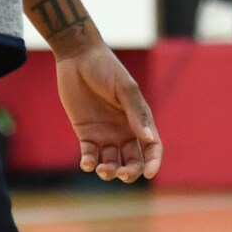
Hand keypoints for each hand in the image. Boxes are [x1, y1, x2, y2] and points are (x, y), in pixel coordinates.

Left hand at [55, 44, 161, 181]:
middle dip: (130, 172)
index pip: (152, 147)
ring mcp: (105, 133)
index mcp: (139, 119)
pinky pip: (90, 154)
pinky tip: (87, 164)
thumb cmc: (106, 68)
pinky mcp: (85, 133)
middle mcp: (124, 130)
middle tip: (121, 174)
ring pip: (111, 162)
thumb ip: (136, 114)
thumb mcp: (124, 88)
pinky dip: (89, 163)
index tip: (149, 174)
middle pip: (133, 160)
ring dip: (109, 171)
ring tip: (102, 170)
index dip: (153, 163)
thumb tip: (149, 140)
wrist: (78, 57)